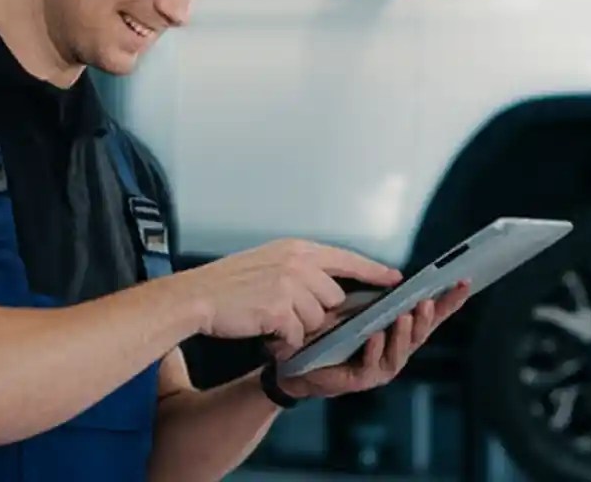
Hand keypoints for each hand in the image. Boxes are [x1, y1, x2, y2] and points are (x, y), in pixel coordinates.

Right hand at [185, 238, 401, 348]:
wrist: (196, 297)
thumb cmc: (228, 284)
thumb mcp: (269, 262)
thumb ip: (300, 270)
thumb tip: (330, 292)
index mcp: (298, 249)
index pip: (346, 259)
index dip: (373, 270)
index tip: (395, 277)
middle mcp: (299, 263)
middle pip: (332, 299)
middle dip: (314, 314)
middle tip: (283, 314)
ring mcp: (291, 285)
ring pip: (317, 320)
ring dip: (296, 328)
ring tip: (268, 319)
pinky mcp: (280, 309)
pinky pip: (297, 335)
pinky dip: (282, 341)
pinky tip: (264, 331)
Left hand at [267, 280, 470, 399]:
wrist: (299, 362)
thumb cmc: (333, 333)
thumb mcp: (359, 309)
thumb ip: (380, 298)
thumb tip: (399, 277)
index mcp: (400, 332)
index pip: (430, 315)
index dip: (449, 301)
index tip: (464, 283)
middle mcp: (396, 351)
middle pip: (421, 334)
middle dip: (428, 317)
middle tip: (427, 300)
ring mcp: (381, 367)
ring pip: (401, 352)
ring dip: (405, 333)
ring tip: (407, 314)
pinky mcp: (361, 380)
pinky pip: (372, 364)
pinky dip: (376, 349)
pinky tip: (376, 335)